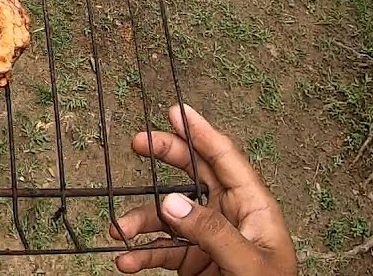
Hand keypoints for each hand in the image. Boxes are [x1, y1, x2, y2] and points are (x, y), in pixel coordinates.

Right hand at [110, 104, 296, 275]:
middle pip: (193, 176)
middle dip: (165, 158)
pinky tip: (126, 261)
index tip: (175, 111)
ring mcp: (208, 241)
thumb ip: (212, 234)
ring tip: (118, 230)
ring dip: (139, 221)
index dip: (200, 133)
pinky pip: (161, 251)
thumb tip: (173, 201)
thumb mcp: (248, 266)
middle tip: (138, 142)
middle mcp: (229, 219)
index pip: (226, 160)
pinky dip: (140, 254)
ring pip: (167, 217)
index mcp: (254, 210)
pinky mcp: (193, 265)